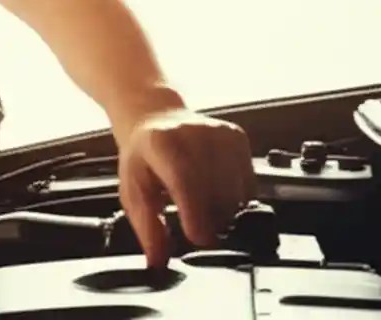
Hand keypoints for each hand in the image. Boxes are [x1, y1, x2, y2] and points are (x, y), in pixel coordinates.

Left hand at [116, 109, 256, 267]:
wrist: (156, 119)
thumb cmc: (143, 157)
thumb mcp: (133, 190)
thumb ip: (147, 227)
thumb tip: (158, 261)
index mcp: (162, 144)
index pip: (187, 182)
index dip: (196, 215)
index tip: (198, 238)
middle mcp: (195, 133)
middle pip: (217, 193)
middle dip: (209, 219)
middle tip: (194, 223)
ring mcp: (220, 134)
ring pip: (237, 192)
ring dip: (223, 211)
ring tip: (200, 203)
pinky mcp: (238, 137)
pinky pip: (249, 183)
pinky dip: (236, 197)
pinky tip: (215, 190)